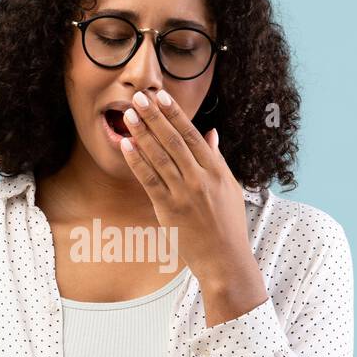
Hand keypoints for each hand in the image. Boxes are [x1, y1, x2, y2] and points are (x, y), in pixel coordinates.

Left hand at [118, 89, 267, 324]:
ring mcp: (184, 194)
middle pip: (173, 140)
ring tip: (129, 115)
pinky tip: (126, 145)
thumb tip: (211, 133)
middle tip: (139, 96)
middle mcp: (200, 178)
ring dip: (142, 133)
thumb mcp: (230, 187)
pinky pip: (149, 180)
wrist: (225, 260)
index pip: (192, 135)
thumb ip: (217, 158)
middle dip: (154, 116)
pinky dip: (136, 161)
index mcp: (216, 170)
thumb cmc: (228, 225)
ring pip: (159, 156)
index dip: (174, 113)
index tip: (161, 96)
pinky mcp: (169, 210)